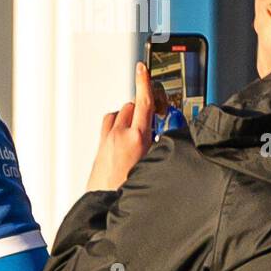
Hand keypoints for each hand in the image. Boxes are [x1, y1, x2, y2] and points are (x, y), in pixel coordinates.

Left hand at [86, 62, 154, 191]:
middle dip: (143, 109)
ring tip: (139, 132)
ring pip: (119, 114)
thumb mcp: (154, 164)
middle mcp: (119, 135)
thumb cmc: (128, 188)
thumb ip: (163, 144)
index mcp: (137, 137)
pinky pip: (109, 125)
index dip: (144, 82)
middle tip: (154, 121)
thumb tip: (170, 132)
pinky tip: (125, 138)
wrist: (104, 203)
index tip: (141, 67)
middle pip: (132, 106)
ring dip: (129, 117)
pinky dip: (118, 125)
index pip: (143, 102)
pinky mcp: (100, 145)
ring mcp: (107, 139)